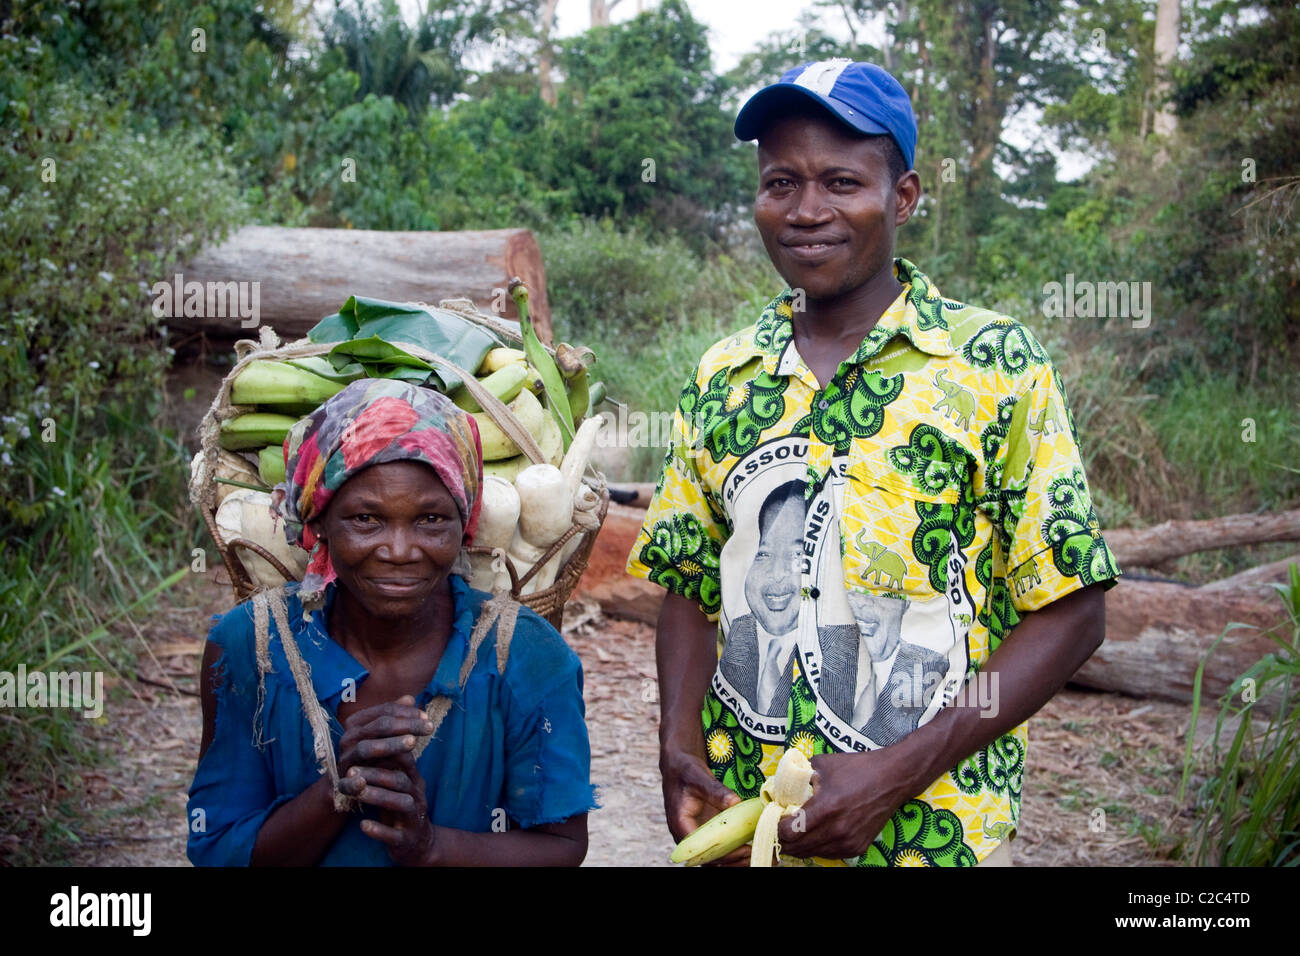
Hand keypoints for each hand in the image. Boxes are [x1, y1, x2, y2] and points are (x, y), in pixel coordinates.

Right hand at [337, 695, 433, 779]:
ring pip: (367, 748)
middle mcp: (348, 738)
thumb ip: (395, 717)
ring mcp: (345, 758)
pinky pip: (349, 780)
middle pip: (380, 726)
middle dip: (407, 725)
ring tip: (413, 742)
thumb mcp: (384, 735)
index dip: (407, 712)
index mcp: (356, 722)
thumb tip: (410, 699)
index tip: (426, 717)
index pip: (385, 711)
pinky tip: (371, 778)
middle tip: (429, 727)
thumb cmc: (373, 755)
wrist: (350, 783)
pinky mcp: (342, 781)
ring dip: (391, 745)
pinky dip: (356, 781)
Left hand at [339, 747, 436, 865]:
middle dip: (376, 773)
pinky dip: (379, 830)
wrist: (416, 841)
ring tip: (358, 792)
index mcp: (412, 778)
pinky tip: (363, 826)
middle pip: (400, 779)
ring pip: (400, 803)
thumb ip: (388, 761)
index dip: (386, 749)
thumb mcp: (397, 780)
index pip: (404, 757)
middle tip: (352, 770)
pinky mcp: (406, 839)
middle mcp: (416, 795)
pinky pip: (394, 835)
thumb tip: (369, 732)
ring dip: (378, 796)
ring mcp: (413, 817)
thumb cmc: (400, 803)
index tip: (360, 745)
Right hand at [661, 748, 749, 866]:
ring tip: (762, 857)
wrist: (680, 767)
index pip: (702, 849)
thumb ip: (715, 791)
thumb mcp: (699, 777)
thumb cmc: (686, 771)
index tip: (746, 849)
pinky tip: (754, 848)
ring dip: (737, 861)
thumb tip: (736, 802)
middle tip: (758, 855)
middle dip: (735, 861)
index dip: (724, 854)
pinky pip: (721, 849)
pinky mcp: (708, 833)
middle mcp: (688, 837)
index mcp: (680, 826)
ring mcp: (698, 837)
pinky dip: (736, 852)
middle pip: (710, 860)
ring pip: (717, 858)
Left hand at [775, 748, 912, 860]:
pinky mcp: (858, 848)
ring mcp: (848, 842)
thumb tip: (781, 785)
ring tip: (795, 833)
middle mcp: (837, 830)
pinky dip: (818, 847)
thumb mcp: (822, 765)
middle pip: (798, 847)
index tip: (775, 819)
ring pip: (813, 853)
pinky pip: (829, 854)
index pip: (790, 832)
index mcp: (826, 808)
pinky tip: (815, 835)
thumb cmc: (857, 768)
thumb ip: (799, 776)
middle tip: (779, 829)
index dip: (777, 827)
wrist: (891, 779)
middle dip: (785, 840)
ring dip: (800, 845)